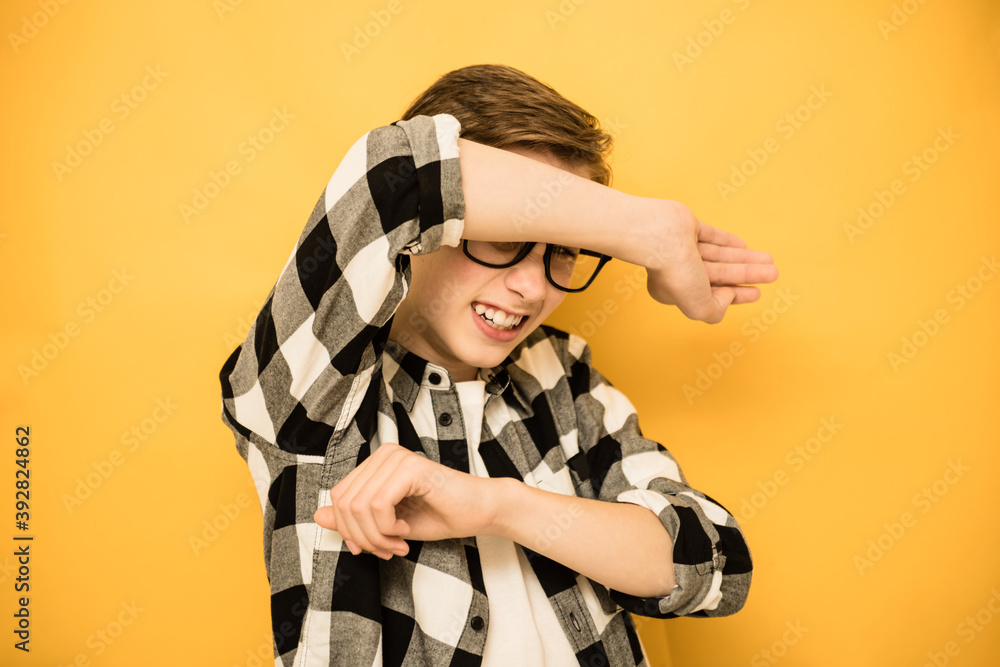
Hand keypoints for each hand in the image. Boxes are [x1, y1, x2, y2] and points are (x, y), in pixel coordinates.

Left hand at [313, 441, 501, 558]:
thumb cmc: (440, 515)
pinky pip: (377, 505)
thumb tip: (318, 515)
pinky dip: (387, 527)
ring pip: (359, 506)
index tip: (374, 548)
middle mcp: (383, 454)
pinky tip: (406, 530)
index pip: (339, 498)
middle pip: (345, 503)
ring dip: (377, 536)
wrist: (480, 512)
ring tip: (398, 543)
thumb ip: (354, 519)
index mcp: (376, 464)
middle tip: (388, 550)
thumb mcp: (387, 525)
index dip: (349, 531)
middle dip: (363, 537)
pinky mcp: (409, 467)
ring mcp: (396, 458)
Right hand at [642, 200, 778, 323]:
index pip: (712, 296)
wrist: (660, 236)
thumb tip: (728, 294)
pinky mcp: (687, 228)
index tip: (756, 293)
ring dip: (745, 259)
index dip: (736, 296)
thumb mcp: (698, 307)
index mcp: (674, 293)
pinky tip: (744, 245)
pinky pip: (712, 237)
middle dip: (747, 275)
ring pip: (720, 256)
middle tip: (772, 274)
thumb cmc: (674, 273)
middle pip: (720, 275)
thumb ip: (714, 311)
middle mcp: (678, 272)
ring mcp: (682, 249)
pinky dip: (727, 242)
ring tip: (769, 260)